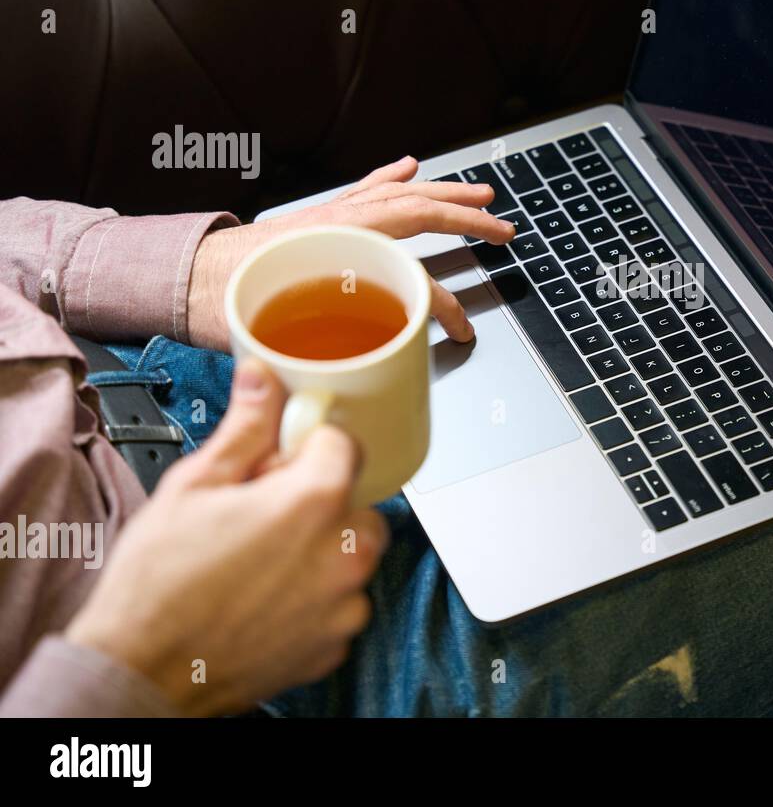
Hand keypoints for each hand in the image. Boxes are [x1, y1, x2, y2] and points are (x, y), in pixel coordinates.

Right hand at [65, 360, 388, 716]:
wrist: (140, 673)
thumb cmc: (158, 585)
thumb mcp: (194, 484)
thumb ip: (245, 428)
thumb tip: (263, 378)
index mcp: (315, 501)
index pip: (343, 444)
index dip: (308, 447)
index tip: (281, 460)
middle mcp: (344, 553)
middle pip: (354, 501)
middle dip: (317, 500)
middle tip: (262, 514)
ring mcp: (345, 603)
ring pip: (351, 554)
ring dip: (320, 549)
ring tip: (259, 560)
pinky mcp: (336, 643)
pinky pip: (341, 602)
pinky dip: (314, 596)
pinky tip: (266, 598)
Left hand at [188, 156, 514, 349]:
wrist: (178, 275)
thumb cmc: (216, 300)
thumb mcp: (271, 338)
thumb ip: (316, 363)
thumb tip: (344, 398)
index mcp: (335, 254)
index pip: (409, 277)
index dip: (444, 305)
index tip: (462, 330)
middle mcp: (338, 227)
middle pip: (416, 213)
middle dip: (465, 219)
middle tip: (502, 227)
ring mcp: (329, 217)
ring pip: (397, 195)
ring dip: (441, 192)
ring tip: (476, 194)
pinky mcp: (317, 216)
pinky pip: (364, 190)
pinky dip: (389, 178)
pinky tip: (409, 167)